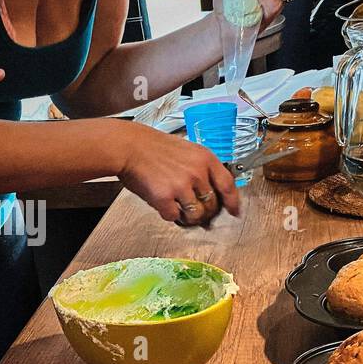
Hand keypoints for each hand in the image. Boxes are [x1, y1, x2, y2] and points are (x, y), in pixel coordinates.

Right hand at [114, 122, 241, 228]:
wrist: (128, 146)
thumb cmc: (152, 147)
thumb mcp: (186, 150)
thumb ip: (200, 168)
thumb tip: (208, 191)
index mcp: (204, 158)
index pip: (228, 184)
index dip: (233, 201)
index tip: (234, 211)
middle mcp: (197, 173)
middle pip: (212, 204)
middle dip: (206, 212)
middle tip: (197, 212)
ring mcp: (181, 186)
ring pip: (196, 214)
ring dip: (188, 216)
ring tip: (179, 210)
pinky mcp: (165, 198)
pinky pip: (174, 217)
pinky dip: (169, 214)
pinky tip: (163, 204)